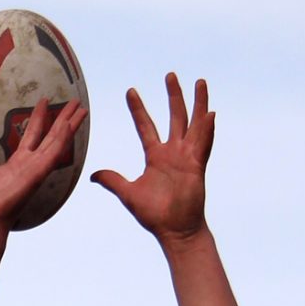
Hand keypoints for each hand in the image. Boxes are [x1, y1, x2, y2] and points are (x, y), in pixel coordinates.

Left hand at [0, 98, 87, 232]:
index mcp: (19, 162)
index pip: (34, 134)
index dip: (40, 117)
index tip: (45, 100)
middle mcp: (31, 164)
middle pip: (52, 136)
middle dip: (63, 118)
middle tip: (75, 101)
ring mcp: (36, 169)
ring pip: (57, 142)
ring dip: (69, 125)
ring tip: (81, 108)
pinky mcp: (37, 175)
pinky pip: (52, 155)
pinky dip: (62, 140)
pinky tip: (68, 125)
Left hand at [90, 73, 212, 243]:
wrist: (174, 231)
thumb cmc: (155, 215)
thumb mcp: (128, 194)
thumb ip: (113, 181)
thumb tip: (93, 175)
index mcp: (156, 156)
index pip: (145, 126)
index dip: (138, 109)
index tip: (130, 91)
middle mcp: (173, 152)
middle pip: (174, 117)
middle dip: (173, 95)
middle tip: (170, 74)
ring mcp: (187, 157)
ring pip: (194, 123)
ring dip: (198, 103)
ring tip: (200, 81)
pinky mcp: (197, 166)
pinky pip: (203, 144)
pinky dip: (207, 129)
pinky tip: (211, 113)